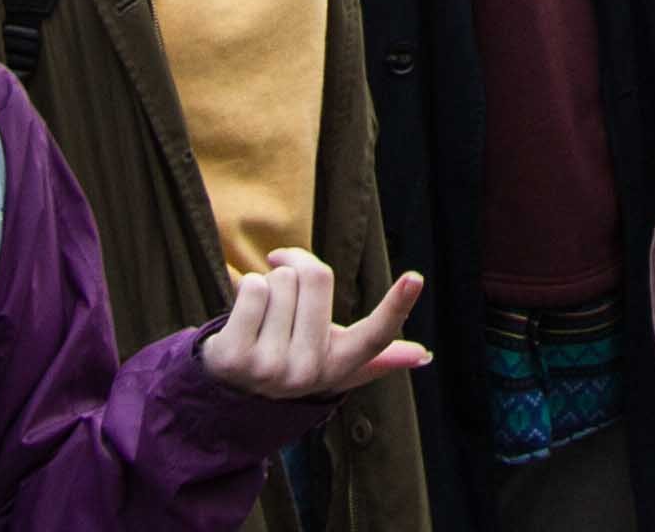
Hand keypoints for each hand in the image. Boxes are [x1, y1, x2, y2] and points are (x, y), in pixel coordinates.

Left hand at [199, 250, 429, 404]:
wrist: (231, 386)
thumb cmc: (292, 357)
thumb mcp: (334, 357)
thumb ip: (379, 353)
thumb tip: (423, 355)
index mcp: (339, 365)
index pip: (375, 336)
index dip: (397, 305)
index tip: (415, 277)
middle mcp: (308, 372)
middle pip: (316, 277)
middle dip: (296, 269)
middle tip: (284, 291)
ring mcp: (271, 368)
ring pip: (281, 280)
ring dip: (267, 282)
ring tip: (260, 313)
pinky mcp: (235, 357)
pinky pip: (252, 288)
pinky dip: (243, 286)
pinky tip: (240, 314)